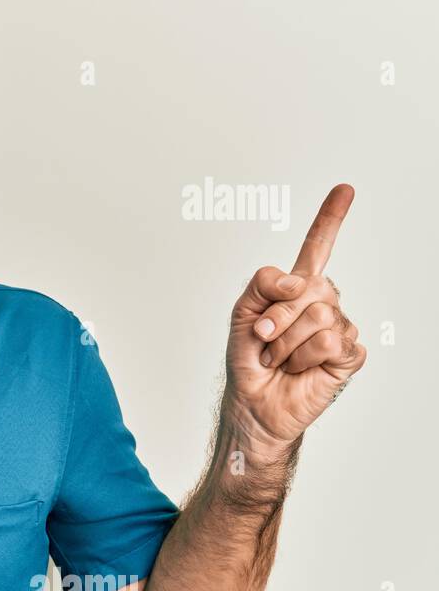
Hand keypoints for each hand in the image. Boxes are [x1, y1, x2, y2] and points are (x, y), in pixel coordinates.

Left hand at [224, 184, 366, 453]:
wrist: (252, 401)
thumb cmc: (248, 359)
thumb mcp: (241, 314)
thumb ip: (261, 285)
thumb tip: (298, 281)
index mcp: (297, 289)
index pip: (318, 248)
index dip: (331, 219)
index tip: (345, 189)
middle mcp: (323, 302)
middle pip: (310, 286)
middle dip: (276, 316)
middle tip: (264, 339)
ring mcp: (339, 327)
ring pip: (319, 315)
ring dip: (286, 342)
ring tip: (279, 358)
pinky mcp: (349, 353)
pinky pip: (330, 342)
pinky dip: (304, 357)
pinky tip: (299, 368)